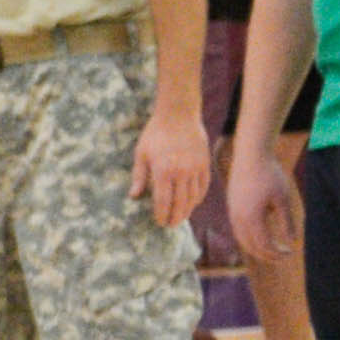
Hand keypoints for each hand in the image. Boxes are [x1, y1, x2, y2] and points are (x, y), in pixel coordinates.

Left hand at [135, 108, 211, 230]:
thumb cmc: (156, 133)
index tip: (159, 222)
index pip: (164, 201)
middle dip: (175, 217)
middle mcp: (181, 172)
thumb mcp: (141, 154)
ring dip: (187, 210)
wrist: (179, 114)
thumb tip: (134, 196)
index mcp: (163, 170)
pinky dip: (198, 198)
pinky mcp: (204, 164)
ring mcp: (195, 169)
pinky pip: (203, 187)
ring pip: (194, 198)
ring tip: (181, 217)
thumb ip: (139, 177)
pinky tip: (192, 203)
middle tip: (170, 225)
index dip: (162, 215)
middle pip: (181, 203)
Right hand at [226, 145, 300, 261]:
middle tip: (283, 255)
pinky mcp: (232, 207)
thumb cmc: (270, 175)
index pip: (264, 245)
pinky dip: (249, 238)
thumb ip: (287, 222)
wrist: (251, 155)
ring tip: (273, 249)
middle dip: (268, 254)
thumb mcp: (283, 199)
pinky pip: (239, 230)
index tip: (290, 253)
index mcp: (252, 218)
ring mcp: (233, 212)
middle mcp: (238, 218)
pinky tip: (262, 235)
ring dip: (257, 248)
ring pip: (243, 239)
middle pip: (252, 247)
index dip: (277, 253)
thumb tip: (293, 241)